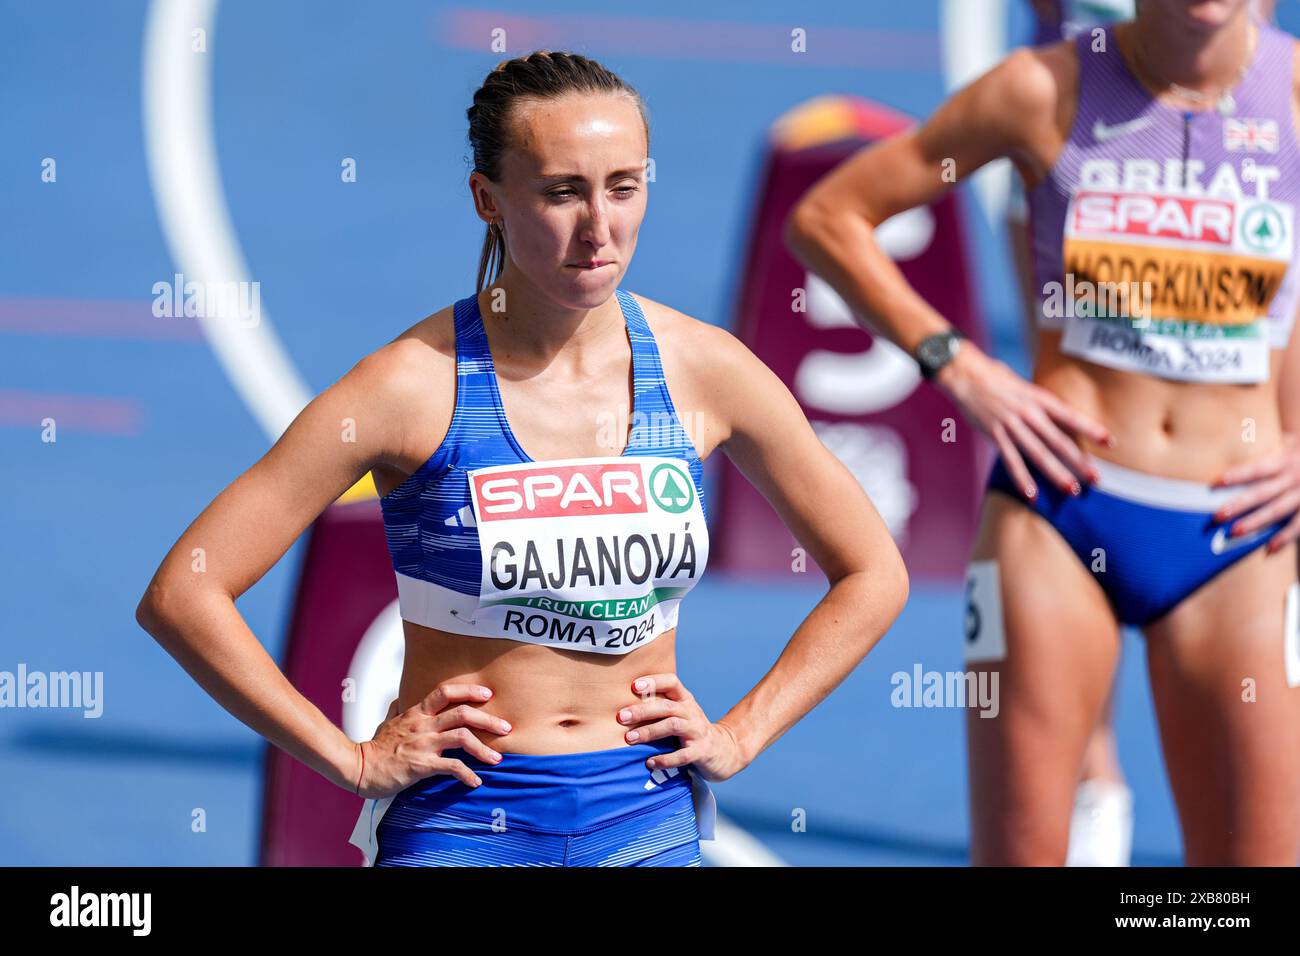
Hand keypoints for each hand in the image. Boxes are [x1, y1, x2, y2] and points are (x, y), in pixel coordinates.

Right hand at [353, 683, 512, 797]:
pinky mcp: (421, 765)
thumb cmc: (375, 747)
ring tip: (497, 759)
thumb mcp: (387, 722)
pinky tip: (476, 782)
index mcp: (417, 713)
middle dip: (489, 719)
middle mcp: (423, 725)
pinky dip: (467, 774)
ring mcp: (423, 744)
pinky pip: (451, 767)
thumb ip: (398, 710)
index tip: (488, 693)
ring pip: (462, 737)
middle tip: (506, 727)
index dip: (469, 690)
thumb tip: (401, 700)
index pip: (446, 692)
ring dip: (484, 748)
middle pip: (463, 713)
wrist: (359, 768)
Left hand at [616, 673, 746, 781]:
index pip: (672, 682)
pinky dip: (664, 759)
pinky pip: (682, 755)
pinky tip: (649, 762)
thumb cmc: (691, 730)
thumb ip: (659, 707)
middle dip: (643, 711)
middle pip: (667, 706)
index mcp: (685, 700)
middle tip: (621, 717)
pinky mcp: (701, 752)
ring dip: (649, 731)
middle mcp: (692, 712)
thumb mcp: (679, 713)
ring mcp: (698, 731)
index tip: (634, 686)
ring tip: (629, 739)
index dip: (654, 681)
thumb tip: (622, 704)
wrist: (724, 751)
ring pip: (673, 726)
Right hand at [934, 343, 1114, 498]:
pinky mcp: (995, 434)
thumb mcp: (1025, 386)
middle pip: (1059, 441)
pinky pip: (1010, 460)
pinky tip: (1032, 495)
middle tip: (1096, 479)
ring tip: (1071, 490)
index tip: (1110, 442)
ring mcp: (1011, 424)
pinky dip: (1021, 479)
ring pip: (1038, 454)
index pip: (1071, 416)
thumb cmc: (997, 379)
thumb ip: (1040, 404)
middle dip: (1079, 461)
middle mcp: (1028, 412)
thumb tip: (1056, 418)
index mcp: (1039, 398)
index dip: (1091, 429)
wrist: (967, 374)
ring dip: (1056, 473)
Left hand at [1210, 433, 1299, 554]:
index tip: (1214, 483)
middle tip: (1217, 516)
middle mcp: (1293, 478)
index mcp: (1285, 460)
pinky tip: (1269, 549)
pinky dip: (1285, 538)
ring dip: (1256, 523)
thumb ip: (1272, 445)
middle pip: (1263, 492)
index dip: (1236, 475)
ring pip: (1278, 510)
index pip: (1256, 469)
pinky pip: (1299, 525)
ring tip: (1235, 532)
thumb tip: (1242, 435)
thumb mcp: (1292, 441)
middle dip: (1239, 504)